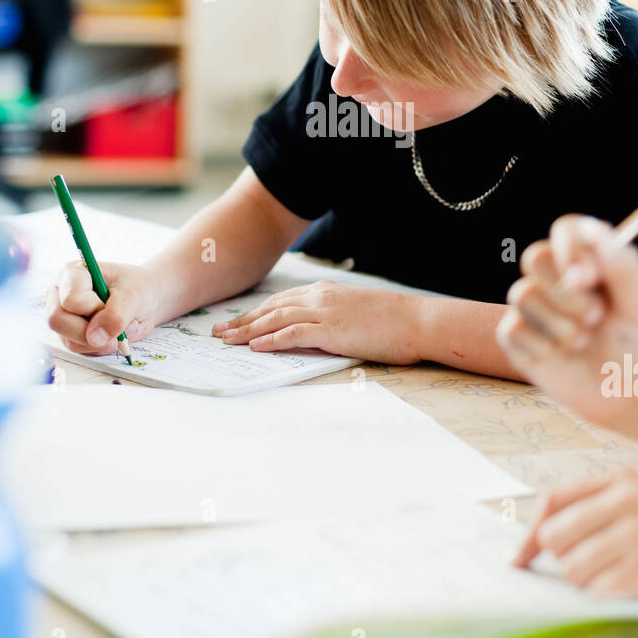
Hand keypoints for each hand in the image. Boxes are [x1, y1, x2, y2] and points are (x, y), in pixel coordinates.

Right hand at [46, 260, 159, 355]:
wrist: (148, 299)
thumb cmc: (138, 288)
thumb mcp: (133, 296)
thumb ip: (116, 315)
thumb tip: (95, 338)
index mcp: (73, 273)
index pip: (70, 299)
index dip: (93, 309)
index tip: (110, 304)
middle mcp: (61, 293)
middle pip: (57, 320)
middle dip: (89, 330)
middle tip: (114, 326)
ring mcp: (64, 315)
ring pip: (68, 339)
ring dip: (99, 341)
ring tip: (118, 328)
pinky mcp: (70, 333)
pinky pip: (78, 349)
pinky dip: (100, 347)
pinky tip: (112, 335)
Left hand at [213, 281, 423, 363]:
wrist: (418, 321)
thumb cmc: (395, 321)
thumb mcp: (358, 313)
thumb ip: (333, 317)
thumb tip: (316, 332)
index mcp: (327, 291)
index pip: (282, 300)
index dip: (257, 311)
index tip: (238, 321)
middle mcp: (321, 297)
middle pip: (272, 307)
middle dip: (243, 320)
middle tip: (219, 331)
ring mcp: (325, 312)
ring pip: (275, 319)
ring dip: (247, 330)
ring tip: (227, 340)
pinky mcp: (331, 330)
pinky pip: (292, 333)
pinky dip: (270, 339)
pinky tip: (254, 346)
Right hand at [496, 215, 637, 420]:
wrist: (631, 397)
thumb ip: (623, 265)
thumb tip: (595, 230)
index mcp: (589, 262)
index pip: (566, 230)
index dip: (571, 248)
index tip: (589, 278)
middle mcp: (557, 279)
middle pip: (535, 256)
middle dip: (567, 292)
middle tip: (597, 317)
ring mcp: (535, 309)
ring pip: (522, 293)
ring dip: (558, 322)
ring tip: (584, 341)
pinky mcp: (518, 339)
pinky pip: (511, 328)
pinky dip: (540, 344)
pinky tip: (561, 356)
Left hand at [514, 469, 637, 602]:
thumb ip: (609, 503)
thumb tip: (552, 531)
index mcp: (623, 480)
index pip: (554, 500)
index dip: (531, 532)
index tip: (519, 558)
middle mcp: (625, 503)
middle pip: (556, 537)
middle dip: (560, 561)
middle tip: (582, 570)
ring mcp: (636, 536)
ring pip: (573, 569)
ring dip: (584, 583)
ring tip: (614, 579)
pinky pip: (598, 592)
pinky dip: (603, 598)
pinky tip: (626, 591)